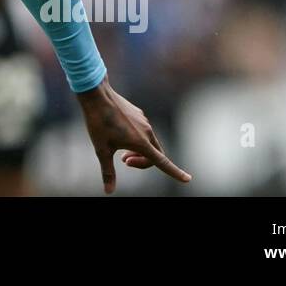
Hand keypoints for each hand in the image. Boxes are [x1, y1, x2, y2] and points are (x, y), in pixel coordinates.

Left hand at [76, 76, 190, 192]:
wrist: (97, 94)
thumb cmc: (98, 122)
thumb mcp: (101, 149)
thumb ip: (108, 171)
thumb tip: (109, 192)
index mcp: (141, 142)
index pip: (163, 162)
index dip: (175, 172)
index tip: (187, 179)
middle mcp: (147, 132)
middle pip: (155, 155)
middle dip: (142, 162)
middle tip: (123, 161)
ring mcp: (144, 121)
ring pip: (149, 142)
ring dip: (138, 151)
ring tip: (120, 150)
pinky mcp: (139, 114)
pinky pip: (143, 131)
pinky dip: (136, 138)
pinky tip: (119, 132)